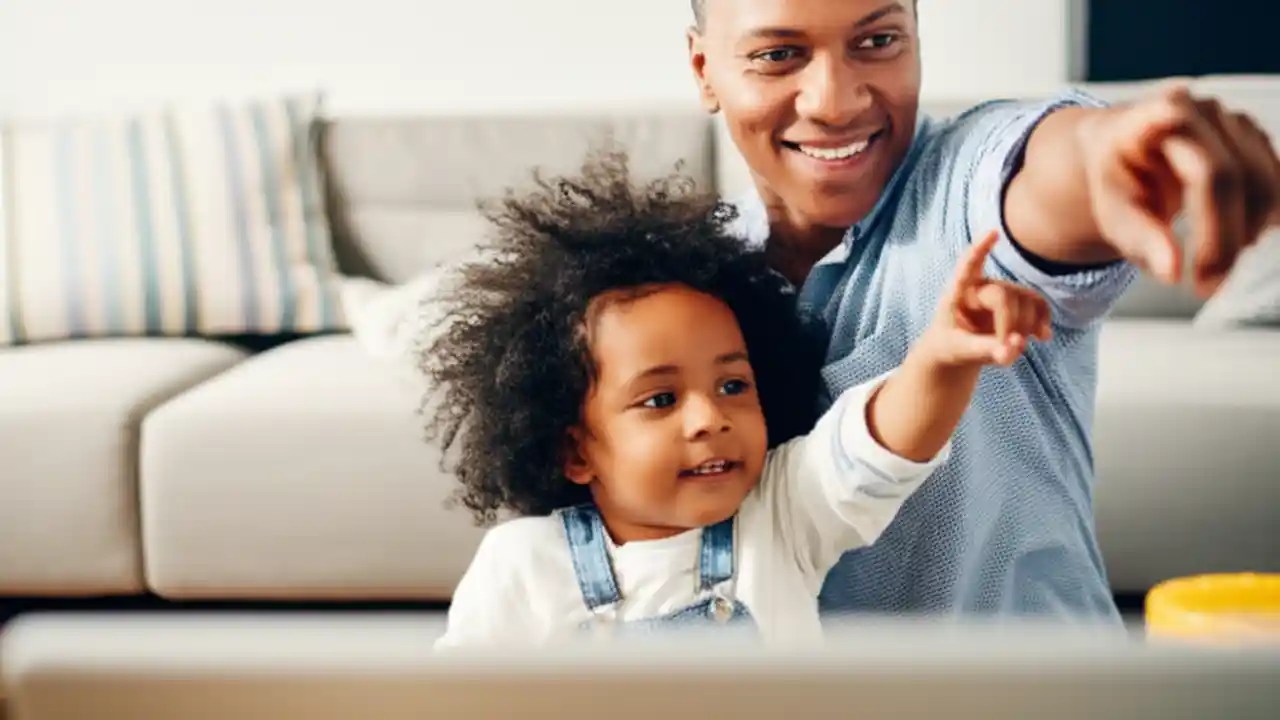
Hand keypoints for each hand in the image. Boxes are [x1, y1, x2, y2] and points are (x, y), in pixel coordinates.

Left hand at [919, 231, 1052, 368]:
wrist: (958, 349)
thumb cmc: (952, 345)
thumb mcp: (961, 351)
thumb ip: (985, 350)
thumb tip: (1015, 347)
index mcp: (956, 294)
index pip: (967, 267)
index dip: (979, 250)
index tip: (992, 232)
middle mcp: (981, 286)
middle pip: (1004, 296)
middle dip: (1009, 325)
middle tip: (1005, 351)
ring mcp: (1002, 291)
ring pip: (1025, 299)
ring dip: (1025, 326)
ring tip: (1014, 349)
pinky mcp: (1018, 302)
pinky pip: (1038, 305)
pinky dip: (1042, 320)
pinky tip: (1043, 337)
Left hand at [1078, 84, 1279, 296]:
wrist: (1135, 154)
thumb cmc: (1121, 184)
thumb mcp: (1114, 214)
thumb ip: (1139, 239)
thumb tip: (1172, 272)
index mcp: (1143, 119)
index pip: (1162, 118)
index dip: (1167, 116)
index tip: (1167, 113)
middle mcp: (1195, 109)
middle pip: (1224, 174)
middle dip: (1221, 238)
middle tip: (1206, 287)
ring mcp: (1232, 119)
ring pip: (1261, 180)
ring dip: (1247, 234)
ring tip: (1216, 270)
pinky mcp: (1256, 137)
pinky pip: (1275, 182)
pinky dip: (1265, 219)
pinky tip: (1240, 242)